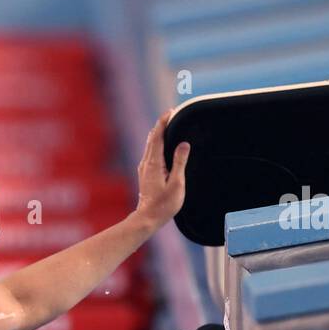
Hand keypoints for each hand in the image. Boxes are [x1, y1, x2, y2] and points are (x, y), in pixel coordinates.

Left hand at [134, 108, 189, 226]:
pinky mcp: (145, 173)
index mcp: (154, 163)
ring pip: (150, 145)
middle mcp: (146, 163)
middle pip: (152, 138)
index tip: (170, 111)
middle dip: (161, 125)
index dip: (164, 122)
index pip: (157, 137)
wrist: (148, 218)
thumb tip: (183, 144)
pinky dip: (157, 144)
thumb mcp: (176, 183)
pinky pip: (150, 153)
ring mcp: (144, 168)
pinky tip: (162, 145)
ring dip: (158, 133)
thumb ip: (180, 162)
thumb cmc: (164, 204)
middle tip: (171, 114)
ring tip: (168, 125)